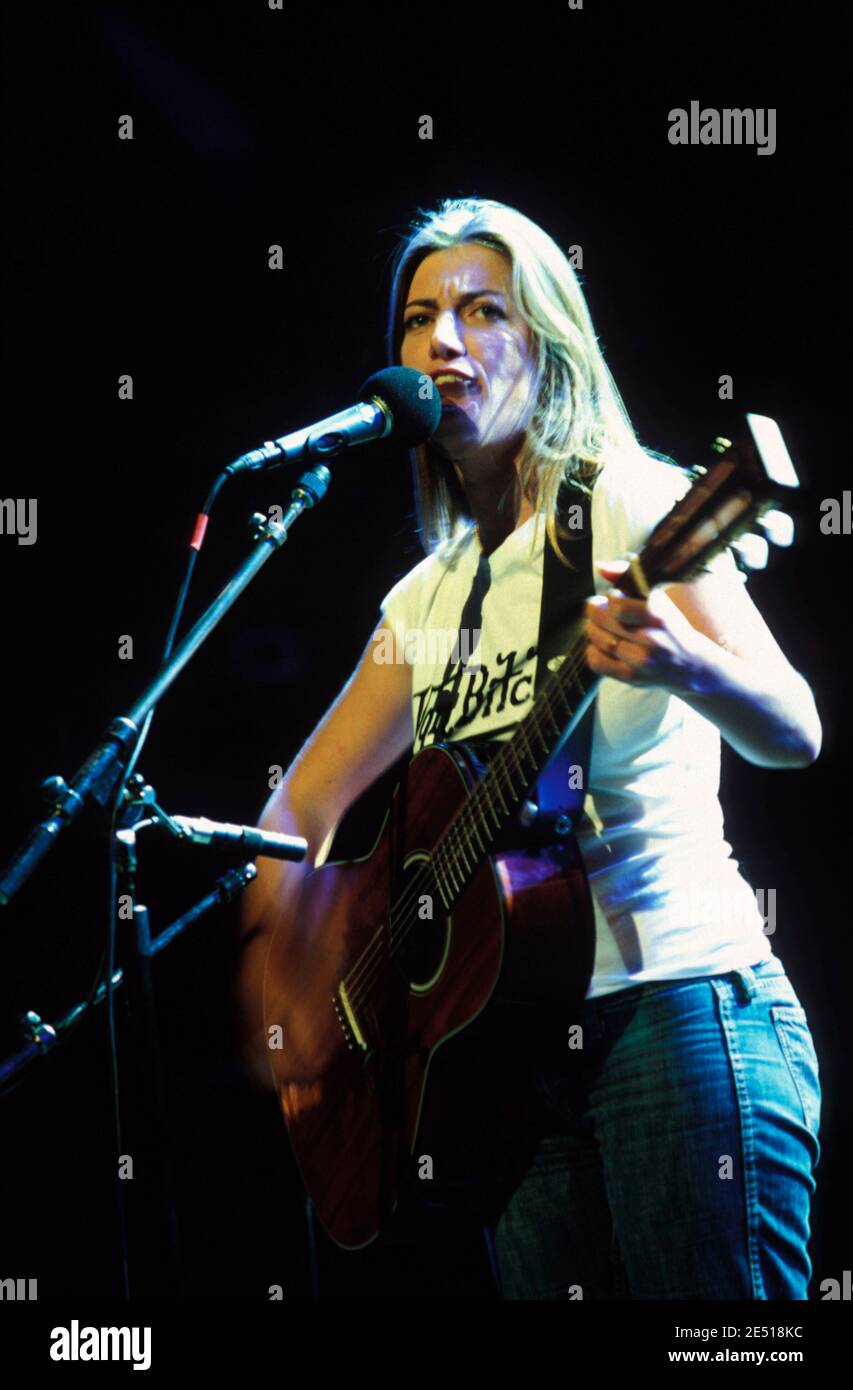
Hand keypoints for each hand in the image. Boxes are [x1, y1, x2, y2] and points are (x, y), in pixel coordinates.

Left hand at [584, 560, 714, 691]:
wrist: (691, 666)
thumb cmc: (671, 627)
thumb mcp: (659, 600)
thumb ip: (629, 578)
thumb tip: (600, 568)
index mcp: (659, 617)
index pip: (618, 606)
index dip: (608, 599)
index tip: (611, 598)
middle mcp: (651, 641)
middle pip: (604, 622)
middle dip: (595, 612)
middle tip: (597, 609)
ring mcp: (641, 663)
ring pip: (598, 641)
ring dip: (592, 629)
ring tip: (599, 625)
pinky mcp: (631, 678)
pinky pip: (597, 662)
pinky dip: (592, 650)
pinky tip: (601, 644)